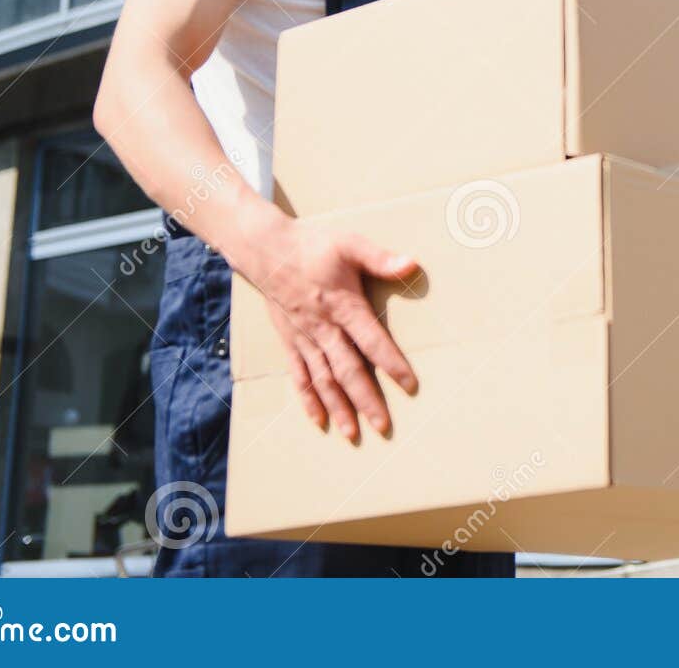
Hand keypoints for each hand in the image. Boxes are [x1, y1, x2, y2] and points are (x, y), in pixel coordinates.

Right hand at [247, 217, 420, 440]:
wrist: (266, 249)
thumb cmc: (313, 246)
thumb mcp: (350, 244)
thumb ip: (380, 258)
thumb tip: (412, 265)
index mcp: (343, 306)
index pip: (372, 340)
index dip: (391, 363)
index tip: (410, 385)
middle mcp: (323, 328)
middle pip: (347, 370)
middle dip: (365, 399)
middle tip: (383, 426)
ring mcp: (304, 338)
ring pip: (323, 379)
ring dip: (338, 407)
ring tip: (353, 434)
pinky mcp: (289, 341)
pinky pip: (299, 375)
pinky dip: (309, 398)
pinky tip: (320, 420)